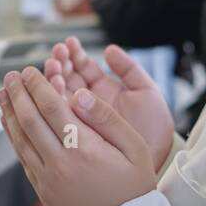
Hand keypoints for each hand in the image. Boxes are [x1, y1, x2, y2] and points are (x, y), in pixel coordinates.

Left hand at [0, 66, 156, 205]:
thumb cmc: (134, 189)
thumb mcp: (134, 147)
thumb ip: (106, 117)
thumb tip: (78, 94)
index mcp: (83, 148)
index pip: (51, 107)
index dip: (37, 85)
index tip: (30, 71)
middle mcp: (60, 163)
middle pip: (29, 120)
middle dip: (17, 94)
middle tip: (11, 76)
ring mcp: (48, 180)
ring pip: (20, 140)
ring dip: (9, 114)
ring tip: (3, 95)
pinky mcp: (43, 192)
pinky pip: (22, 159)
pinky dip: (13, 138)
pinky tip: (11, 126)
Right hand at [43, 37, 174, 172]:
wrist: (155, 160)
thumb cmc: (154, 128)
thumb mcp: (147, 92)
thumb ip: (129, 69)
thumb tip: (109, 49)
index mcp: (104, 90)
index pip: (83, 69)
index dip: (74, 56)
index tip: (69, 44)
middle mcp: (88, 103)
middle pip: (67, 78)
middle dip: (60, 64)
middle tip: (57, 54)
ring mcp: (79, 118)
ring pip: (58, 94)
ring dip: (52, 78)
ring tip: (52, 66)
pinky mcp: (74, 133)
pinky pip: (57, 115)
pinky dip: (50, 101)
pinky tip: (49, 87)